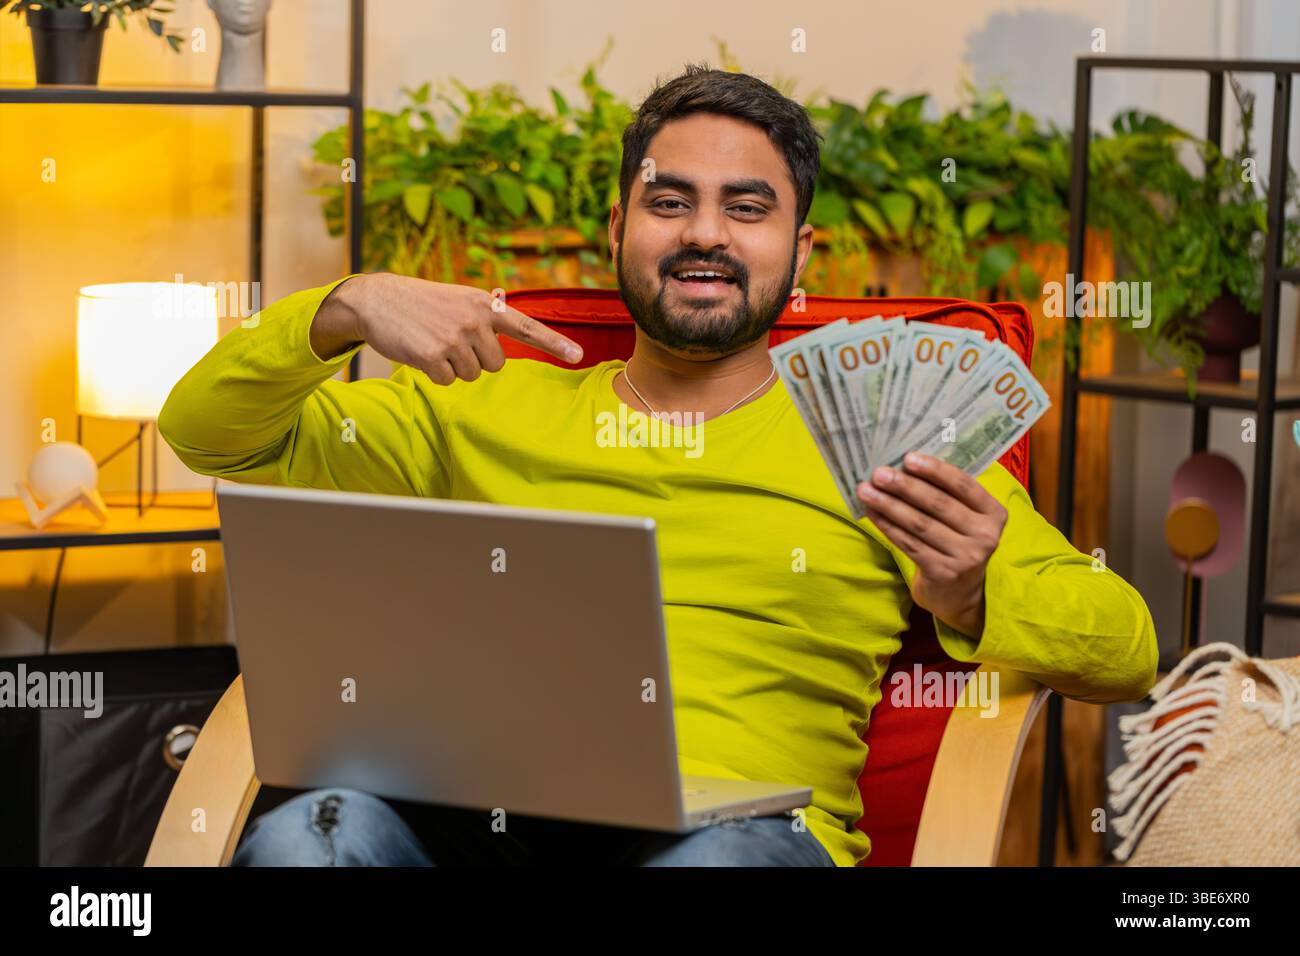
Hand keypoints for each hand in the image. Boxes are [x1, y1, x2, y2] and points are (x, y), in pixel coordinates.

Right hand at [316, 273, 583, 383]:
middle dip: (475, 360)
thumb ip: (484, 320)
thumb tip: (500, 355)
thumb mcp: (458, 301)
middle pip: (495, 365)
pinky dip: (434, 374)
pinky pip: (448, 381)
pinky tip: (421, 351)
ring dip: (453, 367)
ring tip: (433, 342)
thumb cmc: (421, 304)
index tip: (578, 355)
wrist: (376, 300)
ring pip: (472, 375)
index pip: (527, 328)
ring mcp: (455, 338)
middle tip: (451, 341)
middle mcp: (474, 320)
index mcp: (484, 305)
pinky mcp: (434, 356)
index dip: (554, 343)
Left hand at [855, 452, 1007, 638]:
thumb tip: (905, 463)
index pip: (964, 485)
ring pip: (920, 523)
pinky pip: (909, 543)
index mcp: (994, 513)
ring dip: (889, 505)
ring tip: (866, 490)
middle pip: (939, 504)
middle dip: (905, 486)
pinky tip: (872, 512)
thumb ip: (947, 493)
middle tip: (879, 473)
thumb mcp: (964, 518)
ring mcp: (966, 557)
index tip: (908, 457)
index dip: (935, 470)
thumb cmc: (956, 543)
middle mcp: (986, 535)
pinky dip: (887, 526)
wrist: (959, 593)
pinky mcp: (943, 572)